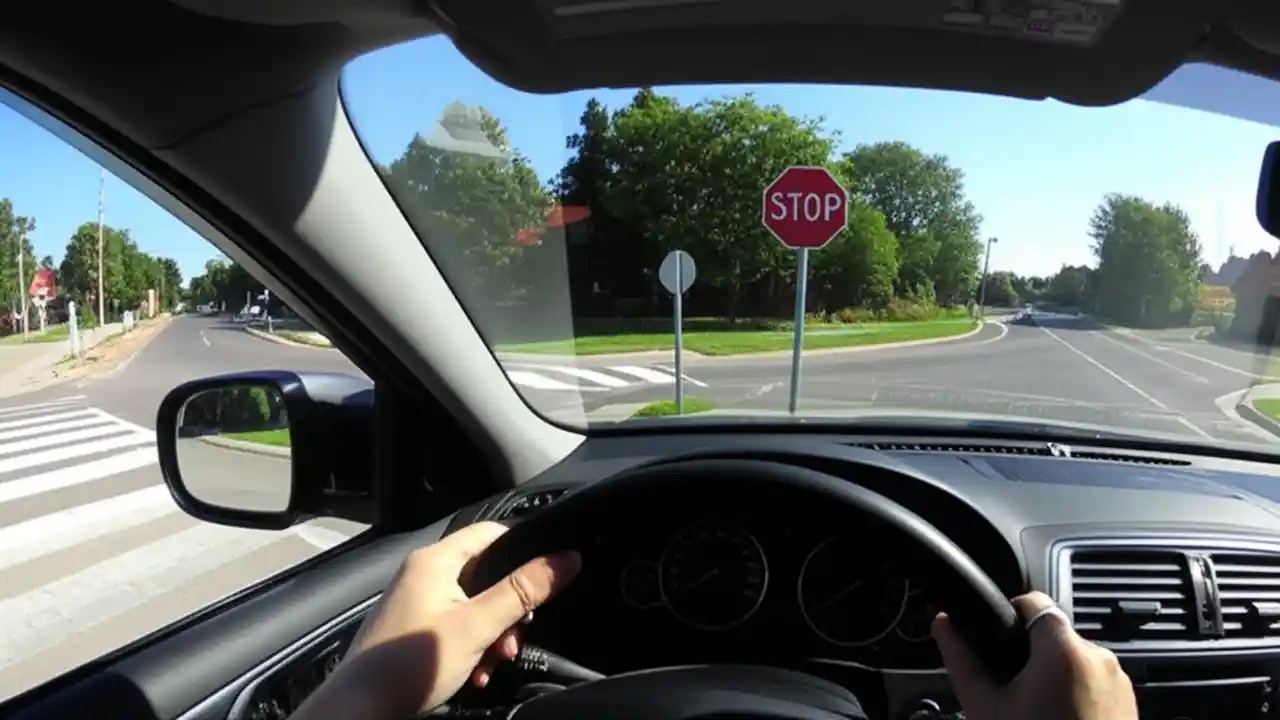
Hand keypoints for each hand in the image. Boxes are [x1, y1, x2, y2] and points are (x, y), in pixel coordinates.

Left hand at [293, 522, 580, 719]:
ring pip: (475, 604)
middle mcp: (424, 573)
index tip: (549, 575)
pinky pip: (457, 624)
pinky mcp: (414, 628)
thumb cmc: (410, 665)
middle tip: (515, 636)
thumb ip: (523, 592)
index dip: (525, 549)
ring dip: (494, 632)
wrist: (359, 710)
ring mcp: (417, 601)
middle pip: (487, 573)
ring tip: (494, 660)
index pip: (492, 532)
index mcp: (435, 559)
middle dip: (510, 608)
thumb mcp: (478, 626)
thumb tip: (567, 559)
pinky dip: (473, 644)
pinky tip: (476, 671)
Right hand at [932, 591, 1137, 719]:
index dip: (1009, 617)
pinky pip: (1094, 682)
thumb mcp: (986, 706)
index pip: (1032, 602)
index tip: (998, 646)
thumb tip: (943, 624)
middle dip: (1031, 657)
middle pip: (1052, 635)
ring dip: (1054, 676)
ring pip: (1074, 660)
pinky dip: (1076, 693)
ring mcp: (1120, 682)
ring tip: (1038, 713)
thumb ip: (962, 659)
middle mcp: (1099, 658)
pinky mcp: (1130, 703)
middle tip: (1014, 694)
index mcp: (1063, 651)